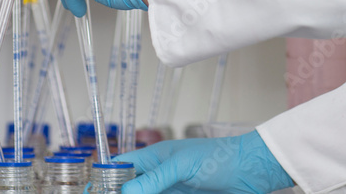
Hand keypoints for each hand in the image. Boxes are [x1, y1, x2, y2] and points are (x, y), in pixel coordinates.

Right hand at [122, 131, 293, 193]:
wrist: (253, 172)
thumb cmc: (222, 156)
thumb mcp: (183, 165)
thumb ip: (155, 179)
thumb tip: (126, 192)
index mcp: (155, 158)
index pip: (121, 166)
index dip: (106, 178)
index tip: (93, 191)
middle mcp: (159, 176)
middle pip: (130, 188)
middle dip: (119, 193)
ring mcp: (171, 191)